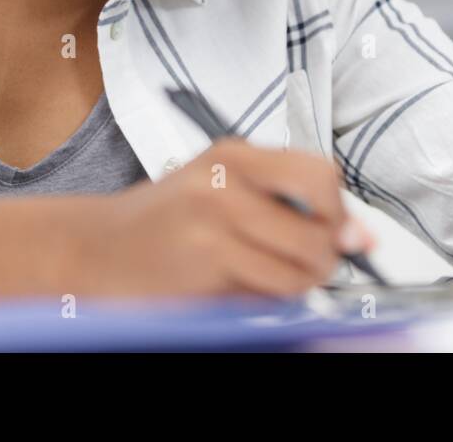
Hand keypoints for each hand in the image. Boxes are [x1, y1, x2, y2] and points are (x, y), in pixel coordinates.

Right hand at [74, 138, 376, 297]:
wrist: (93, 247)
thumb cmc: (163, 221)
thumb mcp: (219, 189)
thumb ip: (285, 202)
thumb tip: (359, 236)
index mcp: (234, 155)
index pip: (320, 173)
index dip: (339, 211)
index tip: (337, 232)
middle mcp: (225, 180)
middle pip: (320, 227)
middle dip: (325, 256)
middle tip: (307, 264)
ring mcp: (214, 221)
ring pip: (300, 266)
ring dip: (298, 284)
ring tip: (267, 276)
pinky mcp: (205, 262)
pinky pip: (268, 290)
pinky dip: (267, 298)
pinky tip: (239, 286)